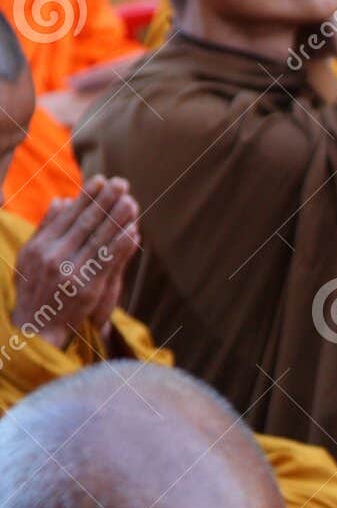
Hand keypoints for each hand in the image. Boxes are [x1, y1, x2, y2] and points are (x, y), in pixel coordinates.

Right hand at [11, 175, 138, 347]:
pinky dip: (121, 246)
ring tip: (132, 202)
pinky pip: (107, 262)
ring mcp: (69, 272)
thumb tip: (60, 200)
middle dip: (105, 201)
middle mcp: (53, 256)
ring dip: (117, 219)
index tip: (101, 180)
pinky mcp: (86, 288)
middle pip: (84, 224)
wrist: (35, 328)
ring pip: (98, 239)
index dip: (86, 197)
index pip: (67, 216)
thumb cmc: (35, 289)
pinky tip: (134, 232)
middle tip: (122, 183)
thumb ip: (46, 228)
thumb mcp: (30, 256)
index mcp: (40, 246)